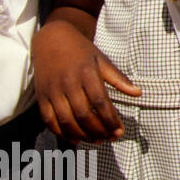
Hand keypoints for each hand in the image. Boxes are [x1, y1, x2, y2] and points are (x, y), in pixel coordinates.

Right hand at [32, 20, 139, 141]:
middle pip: (83, 114)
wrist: (52, 39)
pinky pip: (48, 119)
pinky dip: (60, 132)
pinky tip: (74, 139)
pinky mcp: (41, 96)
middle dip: (98, 130)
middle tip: (110, 138)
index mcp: (86, 73)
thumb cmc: (81, 51)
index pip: (100, 102)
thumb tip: (138, 93)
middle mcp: (68, 83)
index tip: (120, 131)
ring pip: (65, 120)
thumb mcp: (102, 60)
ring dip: (81, 135)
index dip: (110, 119)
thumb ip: (118, 78)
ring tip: (97, 141)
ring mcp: (52, 90)